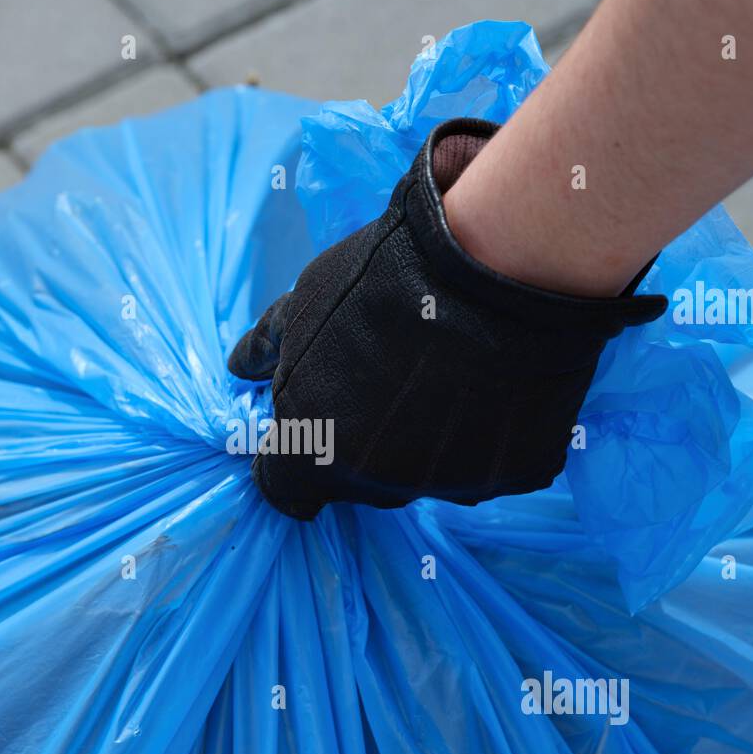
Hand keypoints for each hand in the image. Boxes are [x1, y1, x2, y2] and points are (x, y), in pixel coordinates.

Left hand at [228, 118, 666, 519]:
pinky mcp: (514, 474)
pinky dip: (488, 436)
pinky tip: (494, 386)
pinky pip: (489, 465)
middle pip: (356, 484)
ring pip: (425, 477)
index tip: (309, 430)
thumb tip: (238, 370)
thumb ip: (267, 348)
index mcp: (312, 451)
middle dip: (359, 446)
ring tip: (446, 376)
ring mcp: (450, 483)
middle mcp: (376, 483)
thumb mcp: (304, 302)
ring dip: (424, 443)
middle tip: (385, 384)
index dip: (290, 460)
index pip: (283, 489)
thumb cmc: (384, 278)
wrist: (499, 264)